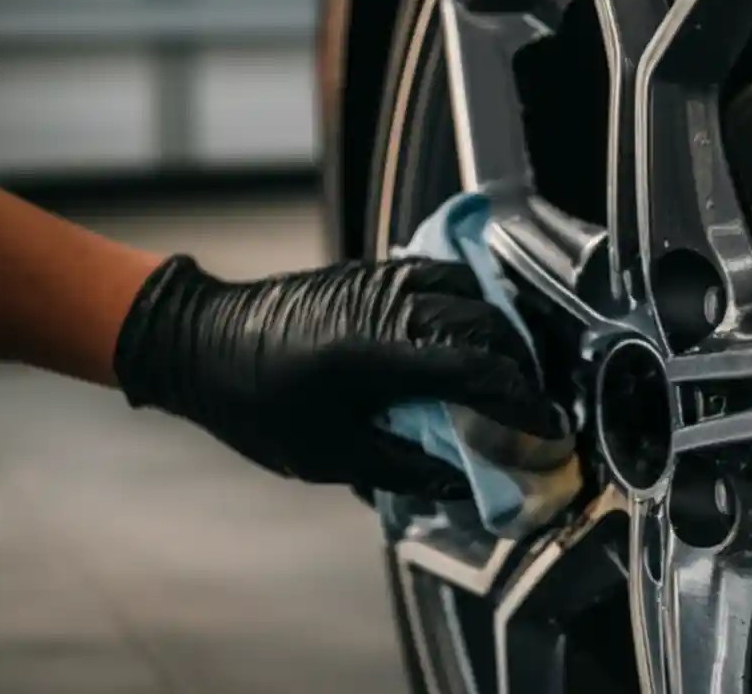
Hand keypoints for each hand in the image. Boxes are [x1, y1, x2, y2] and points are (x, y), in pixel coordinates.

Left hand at [113, 255, 562, 497]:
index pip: (479, 372)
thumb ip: (406, 469)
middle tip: (536, 411)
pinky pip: (447, 278)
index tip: (549, 432)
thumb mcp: (330, 456)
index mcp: (381, 353)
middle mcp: (393, 305)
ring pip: (476, 296)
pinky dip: (476, 307)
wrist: (202, 339)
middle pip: (490, 329)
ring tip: (512, 376)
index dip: (523, 405)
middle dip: (524, 371)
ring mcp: (387, 279)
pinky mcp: (377, 270)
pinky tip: (476, 336)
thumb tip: (467, 482)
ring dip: (504, 335)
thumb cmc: (257, 403)